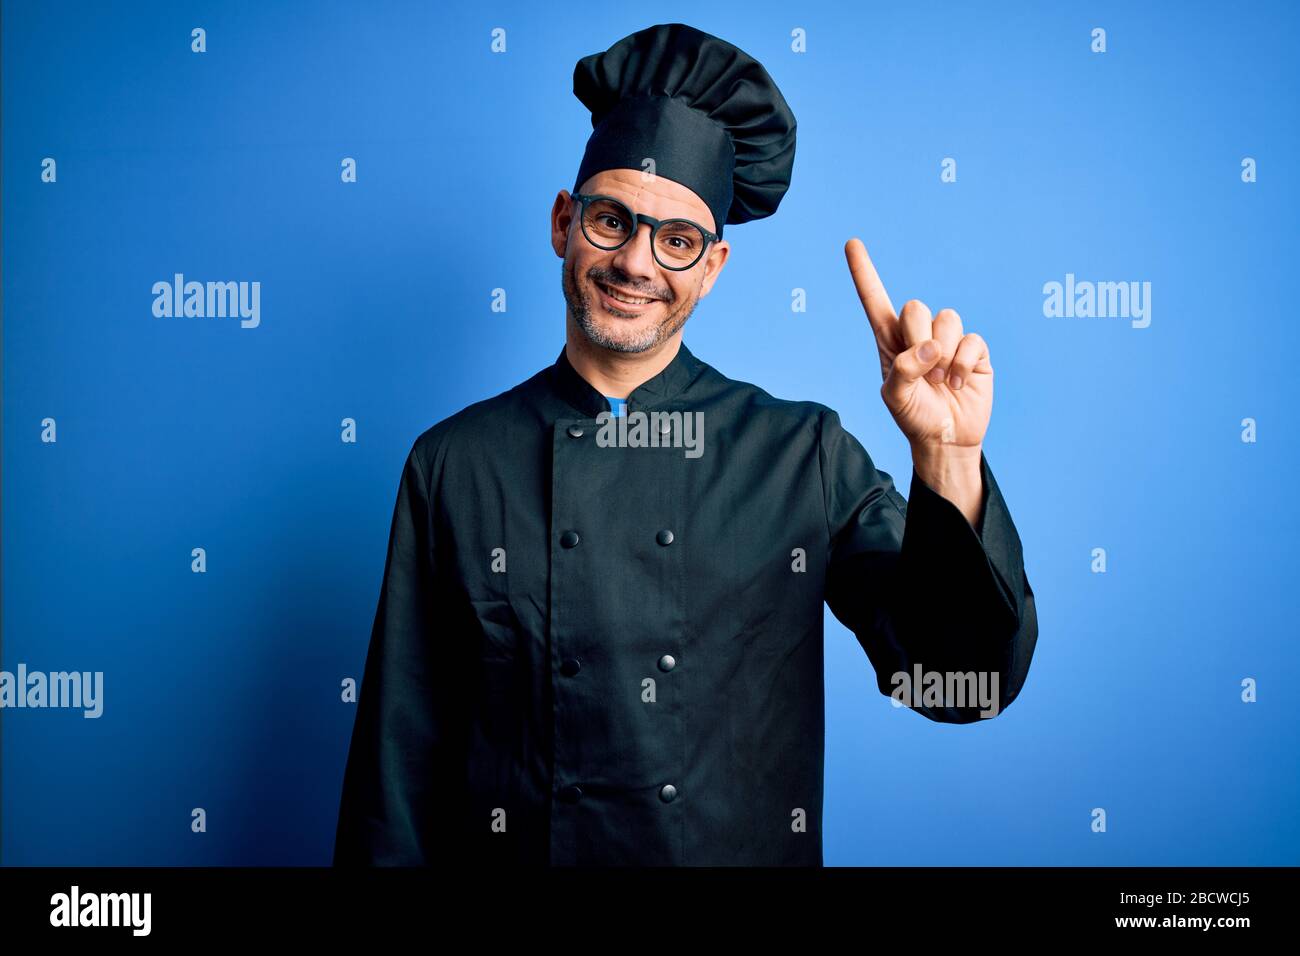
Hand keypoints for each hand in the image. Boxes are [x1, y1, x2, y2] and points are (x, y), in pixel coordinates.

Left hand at [844, 238, 992, 451]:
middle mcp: (919, 334)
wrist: (946, 438)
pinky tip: (959, 381)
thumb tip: (931, 346)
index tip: (851, 243)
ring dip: (944, 355)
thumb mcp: (895, 397)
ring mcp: (949, 340)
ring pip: (947, 319)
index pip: (875, 301)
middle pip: (916, 307)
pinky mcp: (974, 351)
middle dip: (918, 338)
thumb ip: (904, 370)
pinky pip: (972, 339)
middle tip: (923, 370)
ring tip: (941, 380)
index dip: (863, 272)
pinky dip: (964, 362)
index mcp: (891, 341)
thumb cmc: (914, 416)